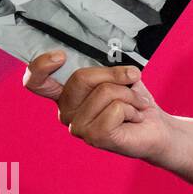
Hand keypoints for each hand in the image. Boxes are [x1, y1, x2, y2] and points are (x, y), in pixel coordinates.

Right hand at [22, 52, 170, 160]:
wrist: (156, 126)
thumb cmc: (136, 101)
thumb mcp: (120, 77)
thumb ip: (106, 67)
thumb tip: (106, 58)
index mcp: (67, 94)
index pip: (36, 82)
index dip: (39, 67)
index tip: (60, 56)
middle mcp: (66, 111)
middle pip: (80, 78)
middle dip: (114, 74)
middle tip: (132, 78)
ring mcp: (78, 127)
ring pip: (104, 92)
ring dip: (130, 94)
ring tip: (136, 104)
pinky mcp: (94, 137)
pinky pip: (116, 109)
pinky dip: (133, 108)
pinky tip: (135, 117)